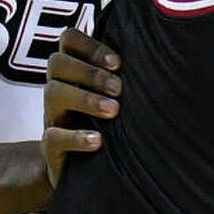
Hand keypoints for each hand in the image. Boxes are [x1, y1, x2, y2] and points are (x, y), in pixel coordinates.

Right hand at [42, 26, 119, 188]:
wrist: (88, 173)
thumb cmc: (112, 126)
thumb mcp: (120, 97)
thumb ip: (128, 76)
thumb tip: (162, 53)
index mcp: (75, 71)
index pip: (69, 39)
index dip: (90, 46)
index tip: (118, 64)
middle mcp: (59, 88)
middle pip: (57, 62)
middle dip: (90, 73)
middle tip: (119, 89)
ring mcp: (52, 117)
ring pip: (53, 93)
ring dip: (85, 99)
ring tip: (113, 111)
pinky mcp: (51, 148)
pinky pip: (52, 137)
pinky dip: (75, 137)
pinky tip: (98, 141)